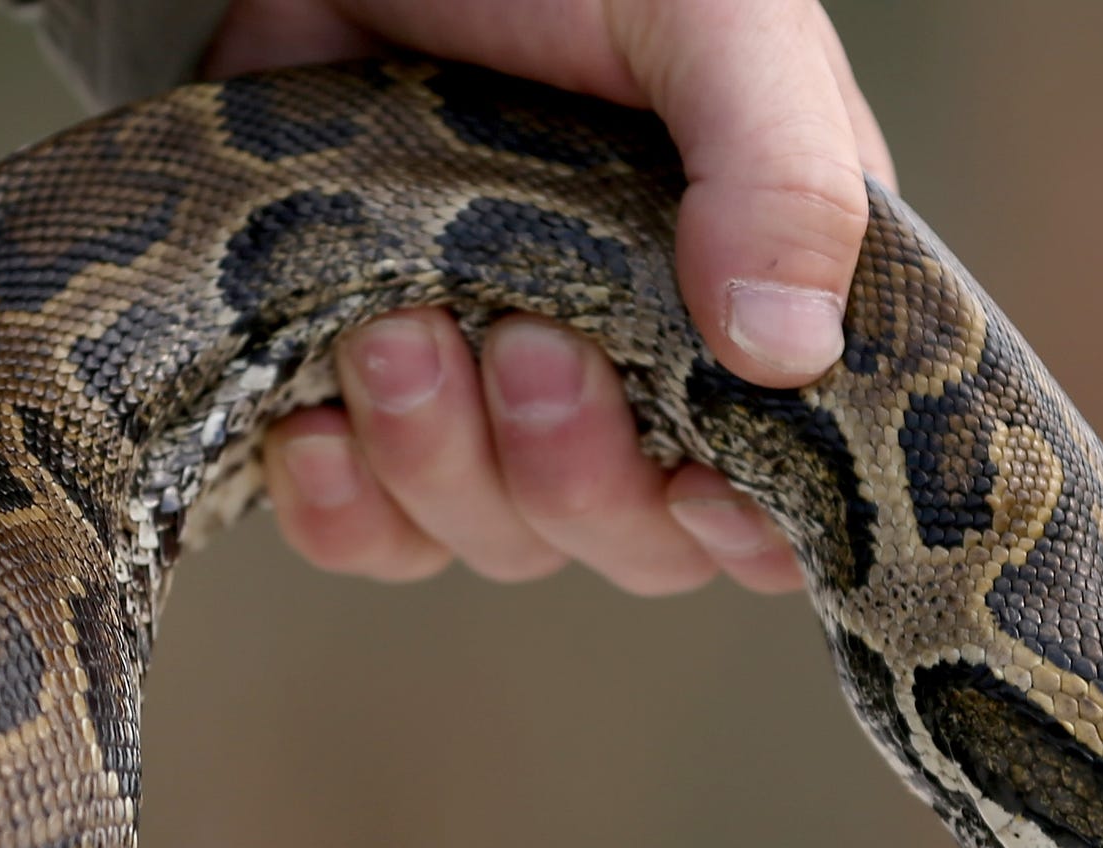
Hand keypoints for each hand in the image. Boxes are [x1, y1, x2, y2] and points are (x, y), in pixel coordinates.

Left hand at [208, 0, 895, 595]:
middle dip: (571, 470)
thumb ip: (776, 170)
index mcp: (753, 291)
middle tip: (524, 343)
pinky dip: (340, 504)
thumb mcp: (704, 18)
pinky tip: (311, 422)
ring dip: (439, 459)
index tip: (697, 491)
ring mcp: (491, 393)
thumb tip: (791, 351)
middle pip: (628, 540)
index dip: (746, 530)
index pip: (787, 491)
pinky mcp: (363, 400)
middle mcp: (635, 368)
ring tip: (392, 325)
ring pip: (493, 536)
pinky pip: (368, 535)